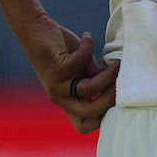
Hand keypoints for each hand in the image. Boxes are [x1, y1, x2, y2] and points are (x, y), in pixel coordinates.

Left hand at [18, 17, 119, 133]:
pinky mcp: (55, 68)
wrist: (34, 32)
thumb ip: (96, 76)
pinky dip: (88, 48)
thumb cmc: (62, 50)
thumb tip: (120, 80)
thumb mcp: (83, 68)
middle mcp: (60, 97)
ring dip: (108, 76)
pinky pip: (79, 62)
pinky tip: (88, 38)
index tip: (120, 99)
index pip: (83, 125)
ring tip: (117, 64)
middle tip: (123, 82)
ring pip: (87, 90)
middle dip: (111, 99)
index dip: (104, 118)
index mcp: (67, 101)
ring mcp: (57, 85)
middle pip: (88, 114)